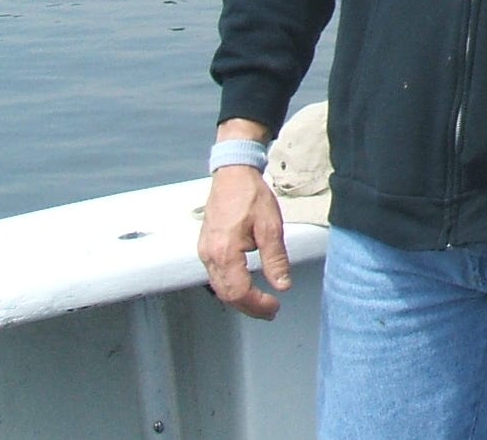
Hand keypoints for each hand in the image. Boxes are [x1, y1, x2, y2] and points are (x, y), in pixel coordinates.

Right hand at [197, 165, 291, 319]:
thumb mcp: (271, 227)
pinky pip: (215, 276)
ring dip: (239, 299)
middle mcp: (209, 256)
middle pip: (226, 294)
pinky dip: (231, 287)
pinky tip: (246, 286)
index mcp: (225, 252)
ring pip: (219, 287)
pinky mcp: (205, 247)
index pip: (239, 292)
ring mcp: (204, 252)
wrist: (232, 175)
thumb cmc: (251, 197)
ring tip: (262, 303)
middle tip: (271, 311)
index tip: (275, 307)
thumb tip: (282, 285)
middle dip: (249, 307)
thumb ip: (275, 259)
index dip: (257, 305)